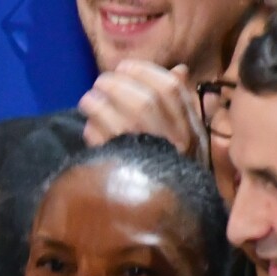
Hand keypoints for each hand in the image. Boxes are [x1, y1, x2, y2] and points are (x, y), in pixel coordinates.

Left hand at [79, 61, 207, 163]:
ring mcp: (147, 157)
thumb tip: (178, 69)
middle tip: (100, 82)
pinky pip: (103, 145)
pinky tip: (88, 125)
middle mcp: (171, 141)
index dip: (145, 72)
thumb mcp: (185, 133)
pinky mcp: (122, 172)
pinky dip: (92, 131)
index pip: (171, 89)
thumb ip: (181, 102)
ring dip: (99, 105)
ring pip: (122, 122)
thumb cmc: (172, 163)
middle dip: (118, 86)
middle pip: (145, 103)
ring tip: (88, 100)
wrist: (163, 209)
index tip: (125, 66)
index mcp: (189, 128)